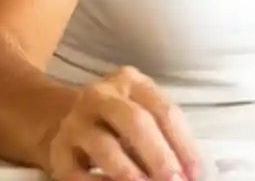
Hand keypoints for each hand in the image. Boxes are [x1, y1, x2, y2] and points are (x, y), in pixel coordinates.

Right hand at [43, 66, 199, 180]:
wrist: (59, 119)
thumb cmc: (117, 120)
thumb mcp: (142, 112)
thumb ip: (167, 135)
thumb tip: (195, 171)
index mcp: (132, 82)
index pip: (165, 111)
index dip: (184, 144)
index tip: (198, 173)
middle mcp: (101, 96)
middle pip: (136, 123)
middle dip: (160, 156)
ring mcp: (76, 122)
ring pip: (105, 147)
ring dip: (130, 174)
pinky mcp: (57, 151)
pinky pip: (79, 173)